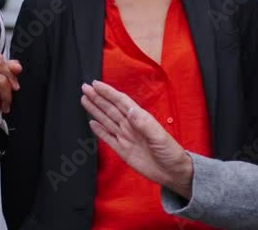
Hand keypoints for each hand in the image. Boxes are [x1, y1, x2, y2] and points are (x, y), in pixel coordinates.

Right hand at [81, 81, 193, 198]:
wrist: (173, 173)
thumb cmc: (170, 152)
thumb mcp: (159, 137)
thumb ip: (144, 124)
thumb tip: (130, 110)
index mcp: (140, 118)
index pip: (121, 102)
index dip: (108, 93)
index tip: (96, 84)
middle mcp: (130, 125)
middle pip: (110, 109)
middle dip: (98, 98)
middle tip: (85, 87)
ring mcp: (125, 137)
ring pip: (106, 120)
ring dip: (96, 110)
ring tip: (85, 99)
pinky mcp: (122, 150)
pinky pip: (108, 138)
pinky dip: (99, 130)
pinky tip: (91, 122)